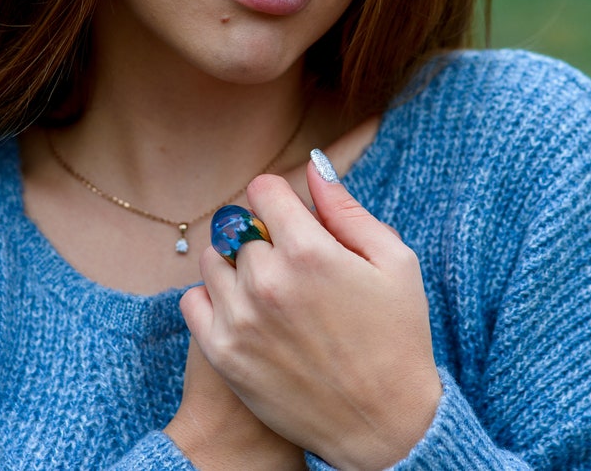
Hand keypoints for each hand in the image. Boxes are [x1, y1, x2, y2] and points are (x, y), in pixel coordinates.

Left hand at [180, 160, 441, 470]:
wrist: (384, 427)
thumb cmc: (398, 338)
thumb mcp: (394, 262)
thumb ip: (346, 208)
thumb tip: (313, 165)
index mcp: (309, 250)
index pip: (263, 189)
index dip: (281, 198)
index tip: (291, 217)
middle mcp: (267, 280)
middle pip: (240, 224)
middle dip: (264, 234)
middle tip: (292, 263)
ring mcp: (240, 318)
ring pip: (213, 257)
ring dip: (235, 263)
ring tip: (269, 288)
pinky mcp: (222, 353)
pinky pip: (192, 299)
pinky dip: (213, 297)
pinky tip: (245, 310)